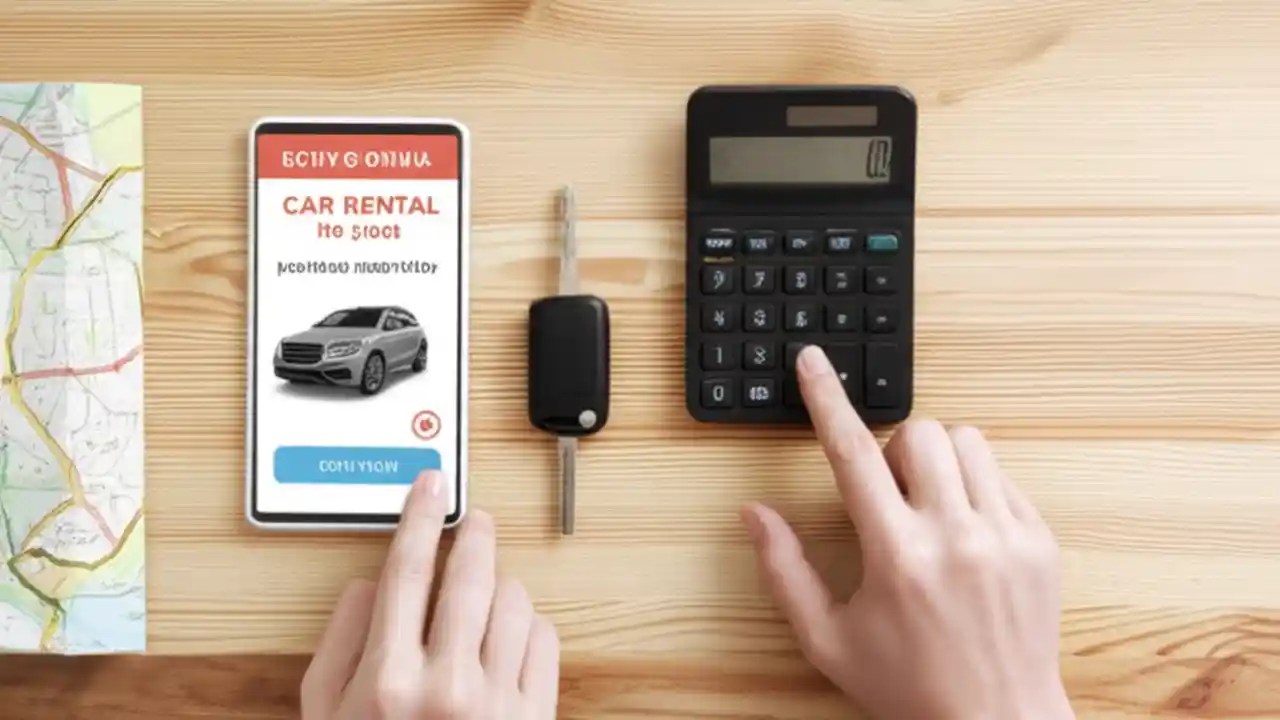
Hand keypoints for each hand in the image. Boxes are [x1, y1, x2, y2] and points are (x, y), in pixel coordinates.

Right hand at [301, 471, 559, 719]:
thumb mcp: (325, 718)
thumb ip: (339, 645)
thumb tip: (369, 583)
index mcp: (386, 682)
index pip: (405, 571)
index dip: (417, 517)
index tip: (429, 485)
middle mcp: (444, 687)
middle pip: (469, 574)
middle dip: (473, 532)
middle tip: (472, 518)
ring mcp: (496, 704)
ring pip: (514, 601)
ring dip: (499, 587)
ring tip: (483, 601)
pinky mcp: (536, 719)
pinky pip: (546, 641)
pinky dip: (530, 628)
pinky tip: (507, 642)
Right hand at [743, 346, 1072, 719]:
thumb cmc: (908, 686)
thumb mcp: (827, 640)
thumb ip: (785, 571)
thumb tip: (754, 513)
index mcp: (897, 556)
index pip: (853, 454)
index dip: (826, 400)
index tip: (814, 363)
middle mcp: (955, 536)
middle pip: (920, 432)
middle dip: (895, 448)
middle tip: (890, 495)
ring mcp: (1006, 536)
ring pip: (968, 441)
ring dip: (938, 459)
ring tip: (930, 507)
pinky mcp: (1040, 542)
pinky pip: (1003, 476)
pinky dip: (975, 486)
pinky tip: (963, 531)